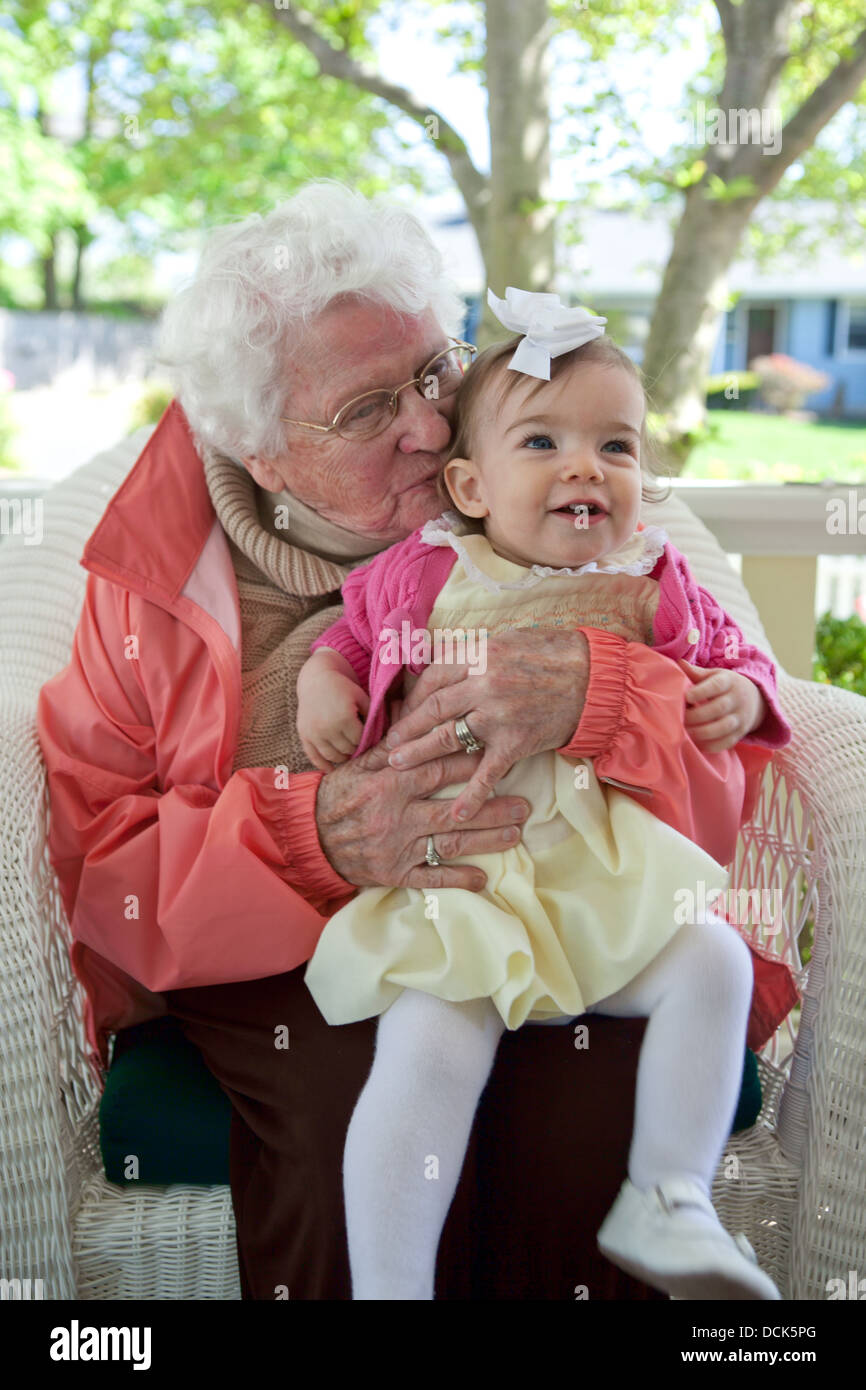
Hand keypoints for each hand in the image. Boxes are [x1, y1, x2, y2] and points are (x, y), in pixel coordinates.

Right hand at [297, 671, 369, 772]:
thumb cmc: (343, 688)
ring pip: (332, 756)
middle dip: (355, 748)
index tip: (367, 737)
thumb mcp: (361, 697)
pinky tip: (331, 769)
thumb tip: (382, 736)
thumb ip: (372, 716)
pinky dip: (323, 765)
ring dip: (342, 756)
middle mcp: (327, 727)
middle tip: (358, 744)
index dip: (365, 740)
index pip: (359, 740)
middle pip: (347, 749)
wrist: (316, 680)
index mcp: (344, 717)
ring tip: (348, 752)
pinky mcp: (304, 735)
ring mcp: (314, 733)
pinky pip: (313, 756)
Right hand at [314, 738, 530, 891]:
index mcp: (390, 786)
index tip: (498, 759)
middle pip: (453, 810)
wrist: (308, 838)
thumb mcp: (359, 766)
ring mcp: (397, 848)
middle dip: (491, 808)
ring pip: (449, 843)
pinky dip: (458, 880)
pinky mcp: (394, 873)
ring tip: (514, 835)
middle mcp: (397, 817)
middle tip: (524, 805)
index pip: (437, 772)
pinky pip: (431, 878)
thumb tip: (419, 721)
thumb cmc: (337, 796)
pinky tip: (482, 879)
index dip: (470, 766)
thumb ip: (392, 749)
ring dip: (485, 841)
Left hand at [381, 628, 590, 822]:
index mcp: (480, 655)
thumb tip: (444, 659)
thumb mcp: (508, 640)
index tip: (401, 711)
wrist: (595, 678)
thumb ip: (476, 653)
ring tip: (397, 766)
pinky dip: (471, 796)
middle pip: (432, 708)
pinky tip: (456, 814)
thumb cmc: (554, 654)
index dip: (413, 697)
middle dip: (406, 727)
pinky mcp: (516, 742)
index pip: (433, 677)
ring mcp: (498, 715)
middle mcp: (484, 683)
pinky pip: (487, 772)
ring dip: (420, 754)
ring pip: (448, 737)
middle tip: (386, 744)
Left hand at [678, 661, 764, 751]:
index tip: (687, 697)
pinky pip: (727, 742)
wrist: (755, 699)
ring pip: (723, 727)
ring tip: (685, 732)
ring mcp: (740, 718)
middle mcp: (737, 699)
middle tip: (679, 719)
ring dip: (702, 732)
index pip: (717, 685)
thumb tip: (679, 663)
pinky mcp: (740, 733)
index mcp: (729, 682)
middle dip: (697, 715)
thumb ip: (697, 673)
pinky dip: (711, 745)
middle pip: (719, 708)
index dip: (702, 692)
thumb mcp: (715, 675)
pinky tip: (697, 743)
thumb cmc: (725, 685)